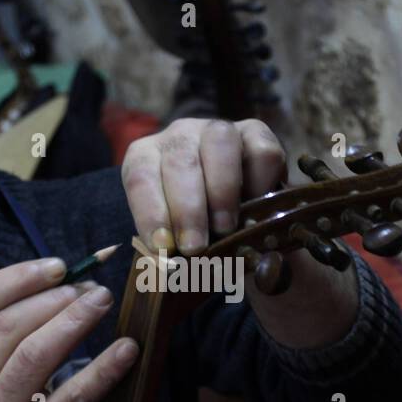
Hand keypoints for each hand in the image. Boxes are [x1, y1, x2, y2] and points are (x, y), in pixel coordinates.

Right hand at [0, 257, 138, 401]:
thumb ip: (6, 328)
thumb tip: (67, 280)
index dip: (18, 277)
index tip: (58, 267)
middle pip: (6, 325)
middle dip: (53, 298)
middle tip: (91, 287)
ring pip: (34, 355)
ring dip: (74, 321)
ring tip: (101, 303)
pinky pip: (72, 396)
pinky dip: (104, 369)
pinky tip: (127, 350)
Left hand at [121, 118, 284, 254]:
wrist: (237, 219)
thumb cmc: (197, 229)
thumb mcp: (177, 237)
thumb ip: (173, 247)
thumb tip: (175, 271)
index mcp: (146, 157)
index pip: (140, 177)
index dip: (150, 212)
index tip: (162, 246)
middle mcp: (179, 136)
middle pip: (180, 160)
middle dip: (187, 209)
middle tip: (195, 247)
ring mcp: (218, 130)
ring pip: (220, 143)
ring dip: (222, 190)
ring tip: (225, 228)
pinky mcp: (256, 133)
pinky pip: (261, 150)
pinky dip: (261, 180)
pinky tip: (257, 206)